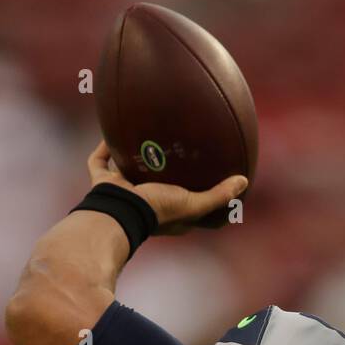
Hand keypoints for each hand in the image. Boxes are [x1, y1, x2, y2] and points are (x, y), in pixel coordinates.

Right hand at [87, 141, 247, 234]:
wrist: (119, 213)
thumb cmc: (158, 212)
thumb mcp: (193, 204)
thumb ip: (218, 195)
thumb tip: (244, 181)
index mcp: (166, 213)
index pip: (185, 205)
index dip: (195, 195)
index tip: (205, 179)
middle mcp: (144, 202)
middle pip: (155, 185)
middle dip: (162, 172)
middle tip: (172, 150)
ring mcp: (122, 192)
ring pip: (125, 172)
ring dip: (130, 157)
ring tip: (140, 136)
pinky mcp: (102, 183)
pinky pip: (99, 162)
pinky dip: (103, 148)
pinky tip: (111, 130)